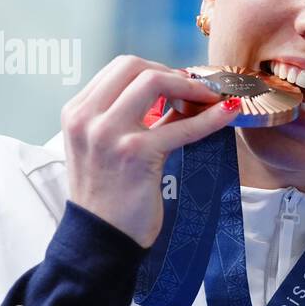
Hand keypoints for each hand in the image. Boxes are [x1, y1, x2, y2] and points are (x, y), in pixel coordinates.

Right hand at [63, 55, 239, 247]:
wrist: (101, 238)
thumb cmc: (108, 196)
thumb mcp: (106, 147)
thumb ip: (133, 120)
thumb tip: (178, 98)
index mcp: (77, 112)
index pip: (119, 69)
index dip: (155, 68)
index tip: (179, 81)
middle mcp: (86, 117)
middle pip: (135, 66)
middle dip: (172, 73)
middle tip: (197, 88)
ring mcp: (108, 133)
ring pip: (155, 82)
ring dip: (190, 86)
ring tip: (210, 98)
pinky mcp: (136, 153)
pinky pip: (182, 126)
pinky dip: (210, 117)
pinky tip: (227, 111)